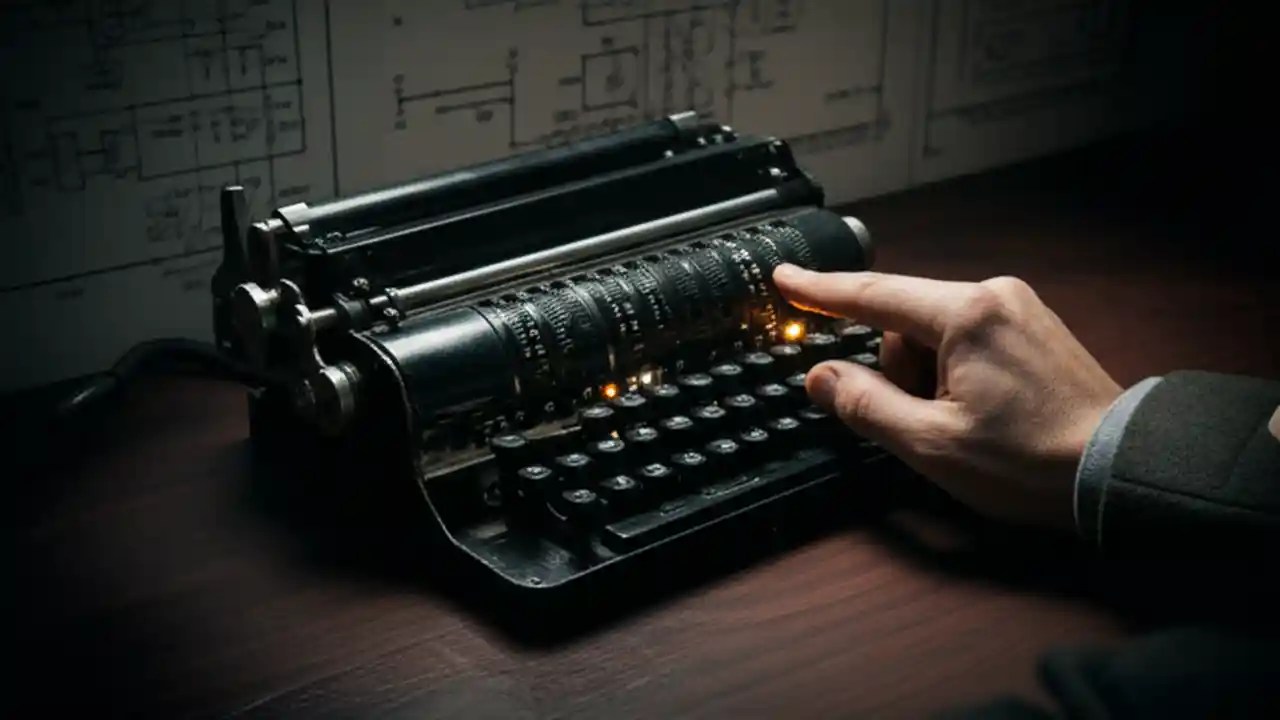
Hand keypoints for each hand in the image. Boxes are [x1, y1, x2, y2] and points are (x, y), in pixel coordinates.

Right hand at [772, 265, 1121, 529]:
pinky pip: (968, 342)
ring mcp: (1019, 309)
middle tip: (925, 424)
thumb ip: (865, 405)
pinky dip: (955, 376)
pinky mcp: (1035, 329)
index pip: (872, 296)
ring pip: (935, 336)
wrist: (1122, 470)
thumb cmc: (1029, 462)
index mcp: (965, 314)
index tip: (784, 276)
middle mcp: (993, 295)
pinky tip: (982, 414)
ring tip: (965, 426)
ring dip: (928, 379)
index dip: (821, 291)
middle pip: (904, 324)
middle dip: (897, 373)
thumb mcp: (932, 443)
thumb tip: (821, 377)